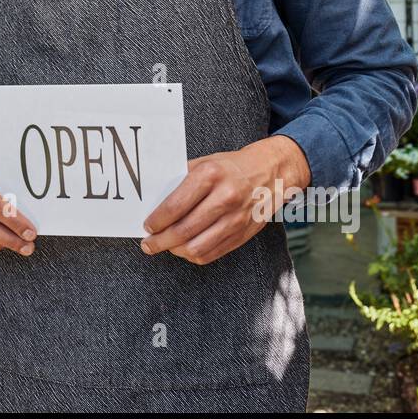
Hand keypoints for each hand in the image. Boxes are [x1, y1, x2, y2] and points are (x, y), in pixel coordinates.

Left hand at [140, 135, 310, 264]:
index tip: (147, 225)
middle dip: (160, 241)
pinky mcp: (243, 235)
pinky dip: (193, 255)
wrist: (270, 173)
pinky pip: (212, 253)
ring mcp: (236, 219)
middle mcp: (225, 198)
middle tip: (148, 244)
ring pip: (197, 247)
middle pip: (184, 230)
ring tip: (165, 247)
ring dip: (175, 251)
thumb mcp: (205, 163)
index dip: (157, 220)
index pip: (175, 205)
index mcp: (211, 175)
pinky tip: (184, 249)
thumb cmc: (231, 167)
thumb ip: (180, 180)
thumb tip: (153, 202)